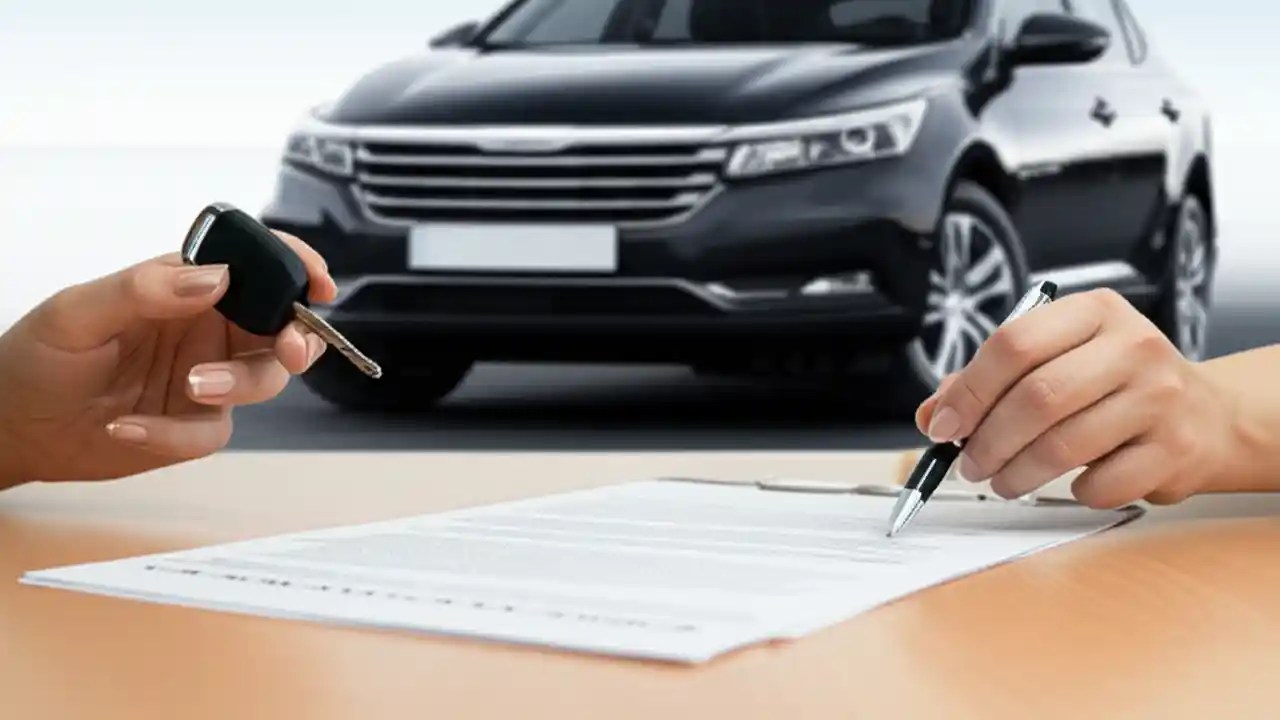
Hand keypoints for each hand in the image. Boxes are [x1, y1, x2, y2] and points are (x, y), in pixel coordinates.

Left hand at [0, 233, 336, 488]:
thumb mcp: (79, 311)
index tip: (317, 283)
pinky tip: (127, 427)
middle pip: (281, 327)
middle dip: (299, 337)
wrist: (10, 426)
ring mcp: (205, 379)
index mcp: (186, 287)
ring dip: (237, 384)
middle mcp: (205, 330)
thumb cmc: (35, 358)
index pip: (257, 267)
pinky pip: (214, 433)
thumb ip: (146, 289)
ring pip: (263, 379)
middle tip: (290, 349)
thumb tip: (217, 276)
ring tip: (188, 389)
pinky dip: (175, 434)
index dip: (297, 269)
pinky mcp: (192, 426)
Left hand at [915, 289, 1237, 508]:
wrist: (1206, 416)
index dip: (969, 391)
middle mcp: (1133, 345)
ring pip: (1063, 445)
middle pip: (1036, 397)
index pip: (1014, 343)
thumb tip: (933, 416)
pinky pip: (1102, 483)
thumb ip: (990, 382)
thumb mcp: (1056, 361)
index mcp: (1094, 311)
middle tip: (969, 465)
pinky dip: (1073, 491)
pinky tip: (1070, 482)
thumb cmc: (1113, 385)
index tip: (944, 425)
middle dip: (988, 441)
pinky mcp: (1177, 448)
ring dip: (1017, 473)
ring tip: (1001, 481)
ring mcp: (1160, 396)